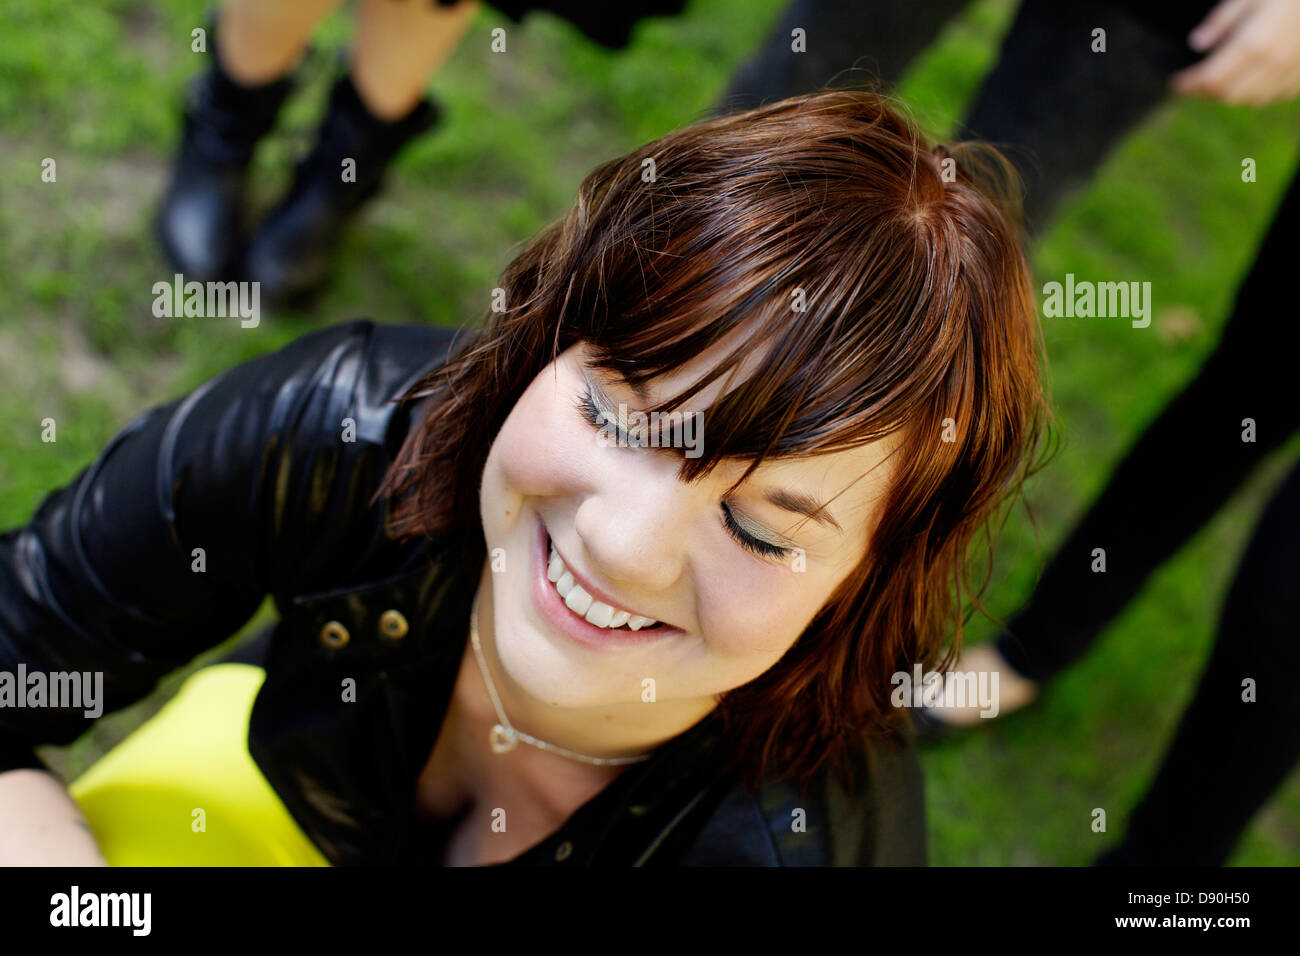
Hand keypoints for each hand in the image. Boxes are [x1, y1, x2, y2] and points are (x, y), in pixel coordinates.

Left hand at [1171, 0, 1299, 106]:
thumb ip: (1221, 20)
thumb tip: (1197, 43)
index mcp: (1253, 46)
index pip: (1210, 80)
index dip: (1189, 84)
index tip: (1176, 81)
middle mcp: (1272, 65)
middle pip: (1228, 95)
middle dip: (1205, 92)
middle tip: (1193, 83)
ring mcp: (1292, 72)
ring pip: (1251, 99)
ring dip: (1230, 94)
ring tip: (1218, 81)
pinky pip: (1276, 95)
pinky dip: (1257, 92)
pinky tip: (1250, 79)